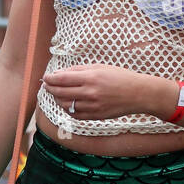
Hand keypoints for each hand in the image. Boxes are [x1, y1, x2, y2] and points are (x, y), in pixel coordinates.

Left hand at [41, 65, 156, 120]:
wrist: (138, 94)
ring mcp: (92, 106)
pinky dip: (68, 109)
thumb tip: (59, 74)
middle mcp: (90, 93)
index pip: (62, 79)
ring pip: (65, 105)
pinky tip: (68, 103)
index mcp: (91, 78)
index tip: (46, 78)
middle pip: (60, 92)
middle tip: (47, 85)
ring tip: (57, 94)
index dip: (50, 79)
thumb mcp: (100, 67)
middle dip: (50, 88)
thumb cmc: (120, 77)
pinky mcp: (95, 116)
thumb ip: (79, 70)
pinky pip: (75, 114)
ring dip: (57, 99)